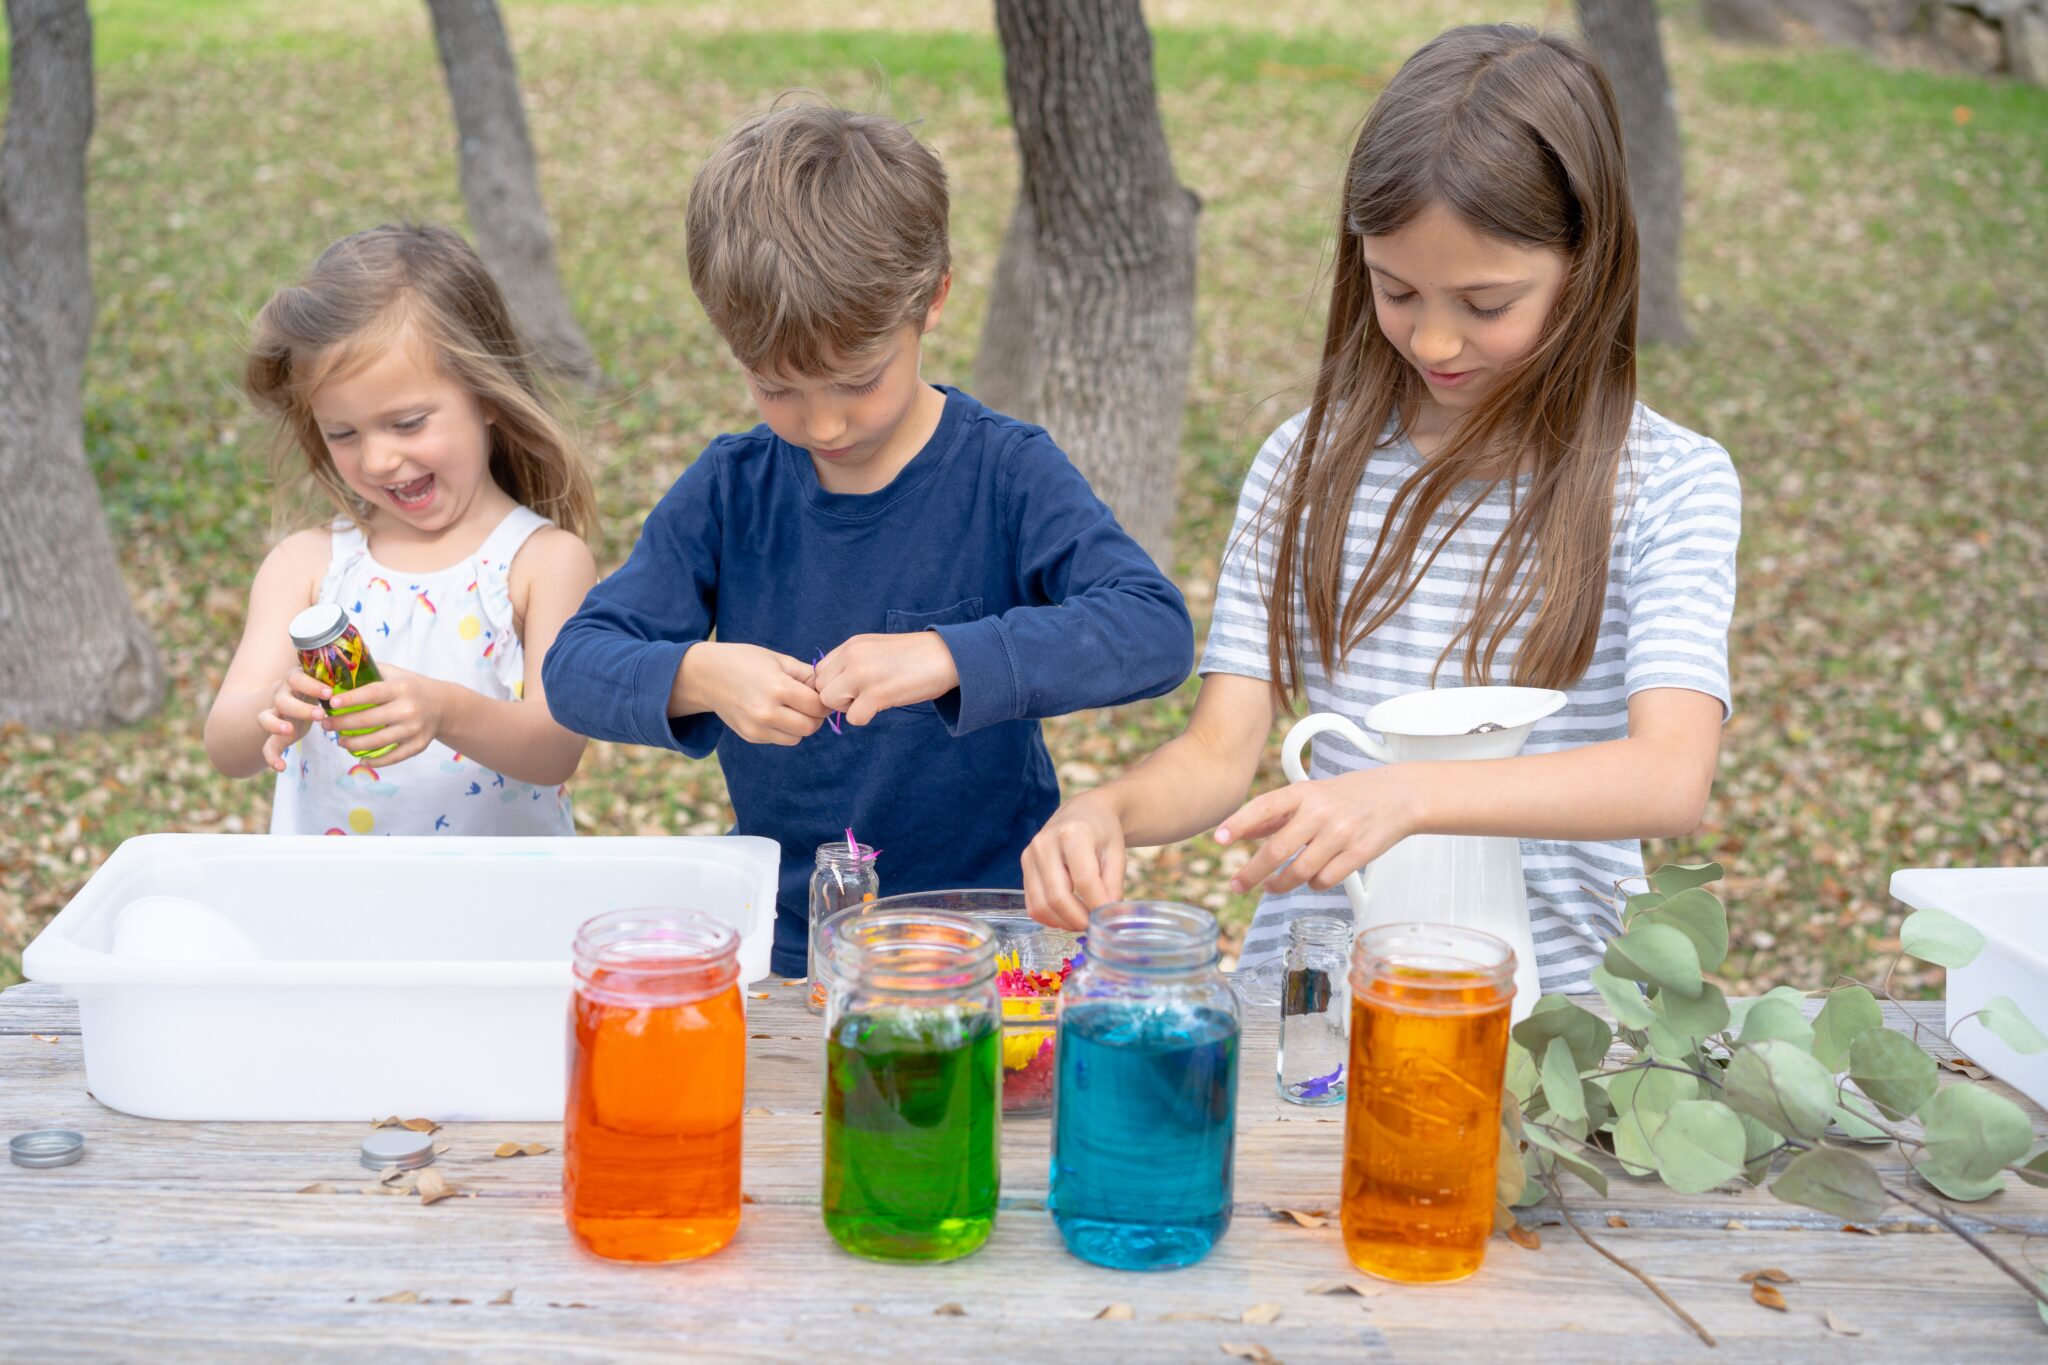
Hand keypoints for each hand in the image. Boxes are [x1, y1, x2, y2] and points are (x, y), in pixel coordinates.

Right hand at [256, 670, 331, 772]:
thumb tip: (368, 677)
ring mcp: (275, 714)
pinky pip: (266, 744)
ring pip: (265, 717)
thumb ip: (339, 683)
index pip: (297, 677)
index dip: (310, 685)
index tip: (329, 693)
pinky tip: (281, 767)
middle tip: (321, 715)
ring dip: (276, 725)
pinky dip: (271, 757)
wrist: (294, 701)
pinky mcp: (273, 733)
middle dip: (300, 708)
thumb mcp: (326, 684)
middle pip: (282, 699)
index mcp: (297, 681)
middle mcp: (282, 696)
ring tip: (289, 730)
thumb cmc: (317, 691)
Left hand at [319, 663, 446, 766]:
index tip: (331, 704)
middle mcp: (409, 709)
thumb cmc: (411, 688)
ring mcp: (414, 729)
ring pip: (377, 741)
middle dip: (342, 724)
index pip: (371, 694)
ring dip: (353, 744)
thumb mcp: (396, 674)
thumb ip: (370, 670)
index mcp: (401, 688)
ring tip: (339, 741)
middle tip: (325, 724)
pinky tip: (360, 761)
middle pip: (369, 720)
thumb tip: (338, 666)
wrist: (443, 706)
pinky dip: (375, 761)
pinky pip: (393, 757)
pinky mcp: (418, 745)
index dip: (350, 699)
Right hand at [680, 641, 828, 745]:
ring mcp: (757, 727)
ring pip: (797, 738)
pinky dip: (783, 730)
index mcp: (778, 688)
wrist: (706, 675)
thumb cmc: (746, 661)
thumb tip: (829, 692)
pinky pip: (779, 739)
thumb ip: (808, 676)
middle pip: (810, 726)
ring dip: (800, 726)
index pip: (817, 706)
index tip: (820, 694)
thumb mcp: (779, 660)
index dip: (824, 701)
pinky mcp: (750, 736)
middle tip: (809, 703)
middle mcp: (767, 712)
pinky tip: (773, 712)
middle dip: (815, 716)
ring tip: (791, 708)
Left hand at [813, 632, 959, 726]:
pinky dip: (866, 718)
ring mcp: (863, 674)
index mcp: (851, 645)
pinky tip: (883, 705)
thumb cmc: (914, 656)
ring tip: (873, 700)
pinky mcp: (877, 694)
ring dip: (849, 708)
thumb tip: (835, 687)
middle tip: (862, 697)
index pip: (819, 672)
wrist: (947, 656)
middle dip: (837, 699)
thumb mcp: (876, 648)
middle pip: (820, 689)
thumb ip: (852, 662)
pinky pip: (853, 718)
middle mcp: (852, 656)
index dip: (832, 686)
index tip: (852, 690)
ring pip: (830, 702)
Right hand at [1022, 790, 1127, 930]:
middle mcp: (1045, 843)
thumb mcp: (1116, 854)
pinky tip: (1066, 916)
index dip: (1097, 906)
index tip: (1107, 921)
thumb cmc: (1102, 833)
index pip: (1084, 880)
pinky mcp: (1024, 867)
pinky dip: (1049, 918)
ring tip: (1081, 922)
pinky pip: (1032, 904)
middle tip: (1094, 927)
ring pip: (1041, 905)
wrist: (1083, 812)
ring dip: (1062, 922)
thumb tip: (1107, 916)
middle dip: (1077, 920)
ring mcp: (1030, 855)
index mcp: (1073, 833)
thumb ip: (1113, 884)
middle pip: (1057, 896)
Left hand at [1216, 766, 1416, 895]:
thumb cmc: (1348, 795)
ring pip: (1299, 872)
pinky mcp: (1359, 854)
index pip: (1264, 806)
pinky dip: (1312, 884)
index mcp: (1304, 792)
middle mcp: (1321, 812)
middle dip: (1252, 872)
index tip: (1219, 838)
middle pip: (1277, 850)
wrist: (1397, 796)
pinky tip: (1311, 878)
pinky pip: (1324, 880)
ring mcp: (1341, 834)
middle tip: (1237, 884)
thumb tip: (1238, 831)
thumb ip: (1274, 814)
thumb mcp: (1309, 794)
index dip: (1239, 822)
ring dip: (1279, 884)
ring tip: (1271, 886)